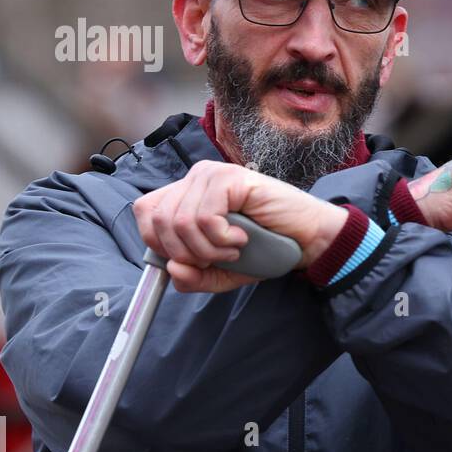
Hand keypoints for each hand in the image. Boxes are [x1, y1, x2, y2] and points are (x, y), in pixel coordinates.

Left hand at [133, 160, 346, 292]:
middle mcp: (195, 178)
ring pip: (179, 220)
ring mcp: (212, 175)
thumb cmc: (265, 248)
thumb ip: (191, 277)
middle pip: (157, 219)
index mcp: (187, 194)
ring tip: (234, 247)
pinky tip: (241, 237)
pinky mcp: (230, 178)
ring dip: (208, 248)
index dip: (159, 243)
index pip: (145, 212)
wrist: (306, 240)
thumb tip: (171, 268)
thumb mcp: (220, 273)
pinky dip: (220, 238)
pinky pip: (204, 217)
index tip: (192, 259)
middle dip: (186, 252)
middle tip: (218, 256)